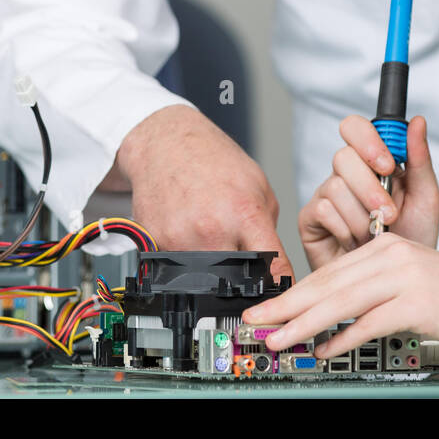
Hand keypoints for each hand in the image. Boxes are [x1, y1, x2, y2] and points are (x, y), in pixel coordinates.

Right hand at [114, 104, 293, 280]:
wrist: (166, 143)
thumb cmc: (214, 160)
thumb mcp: (258, 186)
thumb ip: (266, 228)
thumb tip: (272, 264)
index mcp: (244, 212)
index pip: (271, 264)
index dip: (279, 284)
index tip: (282, 295)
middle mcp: (213, 229)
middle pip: (235, 279)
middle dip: (240, 275)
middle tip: (237, 253)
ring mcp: (181, 238)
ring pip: (204, 277)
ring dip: (211, 266)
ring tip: (209, 232)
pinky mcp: (156, 242)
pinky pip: (176, 266)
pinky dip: (185, 254)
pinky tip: (187, 228)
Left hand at [242, 233, 438, 357]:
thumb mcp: (412, 283)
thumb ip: (374, 291)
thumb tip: (332, 317)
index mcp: (389, 246)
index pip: (330, 271)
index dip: (295, 292)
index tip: (269, 309)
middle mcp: (394, 254)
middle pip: (328, 283)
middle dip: (287, 306)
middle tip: (257, 323)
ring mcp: (406, 276)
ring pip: (341, 301)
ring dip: (304, 324)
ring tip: (279, 340)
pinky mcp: (418, 301)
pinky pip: (370, 322)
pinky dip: (344, 338)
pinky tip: (325, 350)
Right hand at [299, 114, 438, 269]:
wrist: (397, 285)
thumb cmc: (411, 240)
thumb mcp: (425, 198)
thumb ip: (420, 159)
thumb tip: (417, 122)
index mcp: (373, 162)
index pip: (356, 129)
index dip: (368, 141)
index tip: (388, 166)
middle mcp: (347, 175)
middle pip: (343, 157)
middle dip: (370, 188)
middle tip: (388, 213)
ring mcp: (327, 196)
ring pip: (335, 186)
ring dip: (362, 216)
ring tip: (374, 235)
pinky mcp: (311, 219)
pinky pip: (323, 209)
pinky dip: (346, 229)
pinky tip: (355, 243)